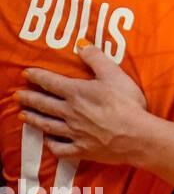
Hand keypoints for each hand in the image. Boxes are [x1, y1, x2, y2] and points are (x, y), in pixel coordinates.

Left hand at [17, 42, 148, 165]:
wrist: (136, 136)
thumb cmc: (127, 104)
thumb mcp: (115, 74)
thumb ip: (97, 58)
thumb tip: (81, 44)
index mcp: (76, 93)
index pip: (50, 82)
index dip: (37, 76)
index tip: (26, 73)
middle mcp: (69, 112)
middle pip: (43, 104)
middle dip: (28, 98)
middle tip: (17, 95)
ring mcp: (73, 132)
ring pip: (47, 125)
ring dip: (33, 119)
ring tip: (22, 116)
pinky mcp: (81, 149)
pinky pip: (60, 148)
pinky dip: (51, 145)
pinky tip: (48, 141)